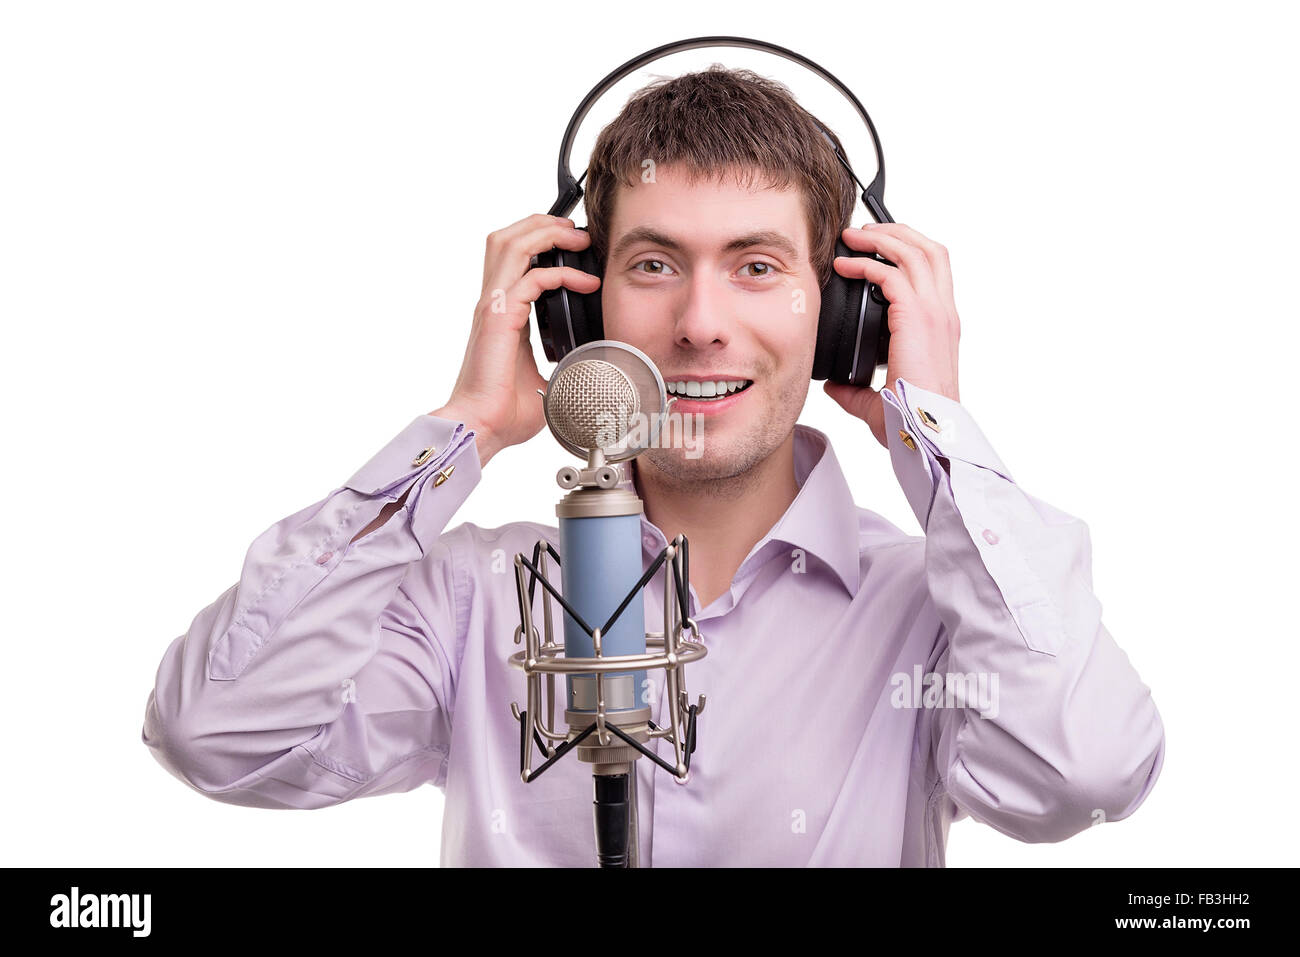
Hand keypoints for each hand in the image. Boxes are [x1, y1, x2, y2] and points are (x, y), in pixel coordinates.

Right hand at [431, 213, 600, 467]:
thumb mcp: (546, 381)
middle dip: (542, 225)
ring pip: (511, 245)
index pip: (515, 260)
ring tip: (577, 239)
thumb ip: (562, 365)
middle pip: (507, 238)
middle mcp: (493, 303)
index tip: (575, 247)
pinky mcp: (498, 317)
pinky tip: (586, 283)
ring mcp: (492, 307)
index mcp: (501, 314)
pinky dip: (562, 274)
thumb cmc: (506, 413)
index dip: (542, 243)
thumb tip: (590, 369)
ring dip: (546, 235)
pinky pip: (532, 279)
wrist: (483, 428)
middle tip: (576, 231)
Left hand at [821, 223, 960, 448]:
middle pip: (929, 250)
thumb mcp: (878, 401)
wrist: (925, 434)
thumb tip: (834, 386)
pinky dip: (866, 264)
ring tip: (853, 236)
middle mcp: (943, 314)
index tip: (876, 247)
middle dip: (896, 232)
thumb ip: (856, 390)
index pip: (933, 271)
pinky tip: (846, 265)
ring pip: (916, 252)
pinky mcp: (918, 319)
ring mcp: (935, 314)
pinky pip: (891, 276)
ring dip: (882, 238)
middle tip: (862, 231)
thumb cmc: (911, 421)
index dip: (907, 251)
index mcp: (941, 327)